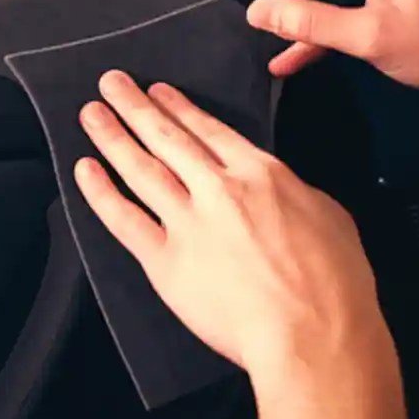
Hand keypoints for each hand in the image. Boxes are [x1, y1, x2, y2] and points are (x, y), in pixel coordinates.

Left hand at [74, 70, 390, 372]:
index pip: (209, 130)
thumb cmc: (334, 285)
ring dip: (112, 136)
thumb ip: (292, 192)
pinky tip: (85, 171)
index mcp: (261, 174)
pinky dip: (100, 192)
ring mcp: (188, 223)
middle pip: (167, 137)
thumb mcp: (328, 215)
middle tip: (111, 83)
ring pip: (140, 168)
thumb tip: (276, 188)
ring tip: (91, 113)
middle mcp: (218, 189)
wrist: (312, 335)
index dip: (178, 107)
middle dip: (136, 106)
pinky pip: (124, 219)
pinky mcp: (166, 262)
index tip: (157, 91)